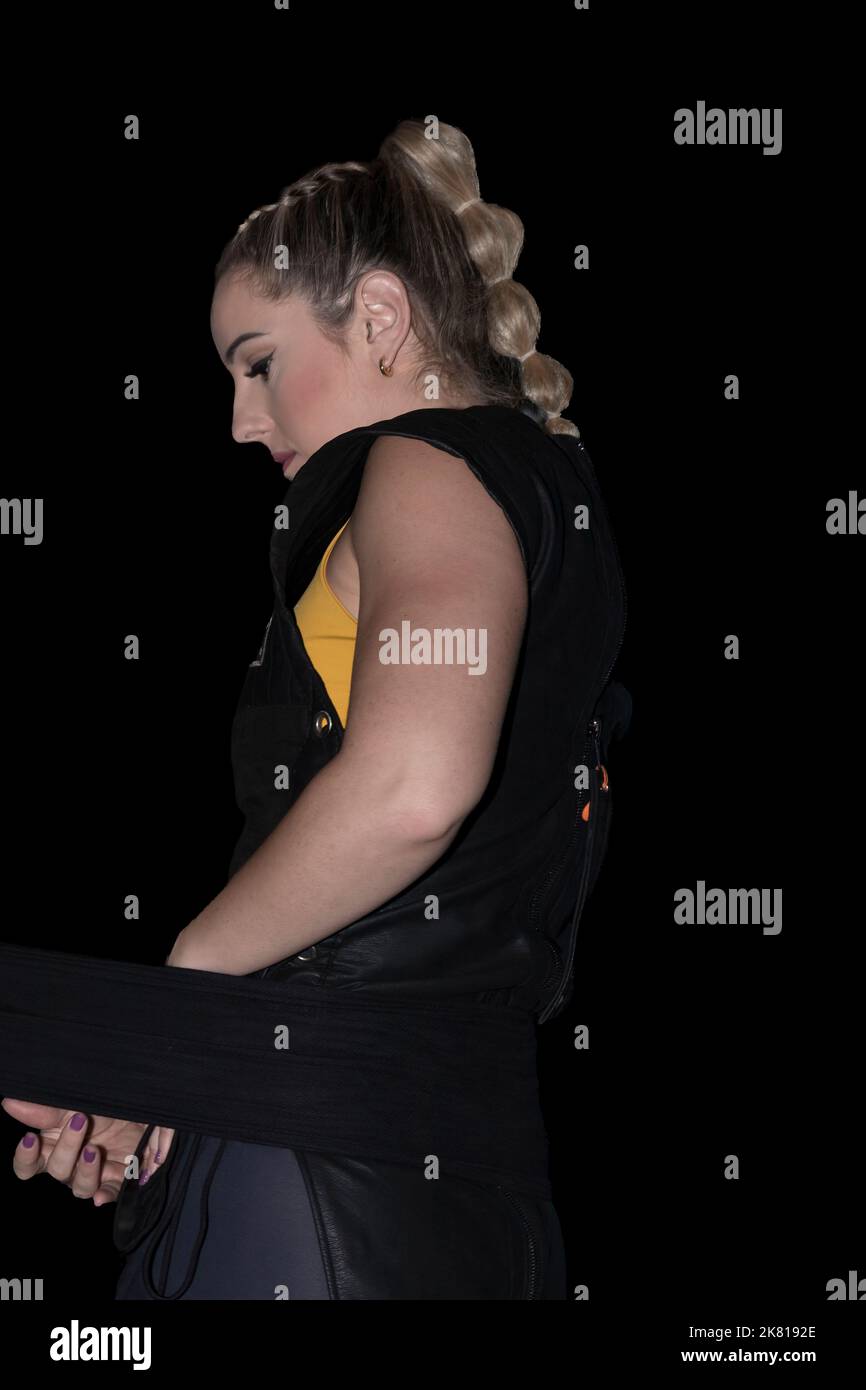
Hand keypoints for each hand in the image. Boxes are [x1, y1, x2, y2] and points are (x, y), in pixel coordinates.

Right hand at [1, 1098, 173, 1205]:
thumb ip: (47, 1108)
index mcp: (55, 1146)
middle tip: (80, 1119)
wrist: (142, 1107)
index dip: (25, 1157)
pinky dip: (104, 1196)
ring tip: (94, 1149)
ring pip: (80, 1187)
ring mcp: (94, 1175)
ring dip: (85, 1170)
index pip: (28, 1165)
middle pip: (57, 1170)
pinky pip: (108, 1196)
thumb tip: (9, 1103)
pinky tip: (101, 1195)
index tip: (30, 1138)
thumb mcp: (77, 1101)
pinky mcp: (119, 1181)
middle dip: (66, 1146)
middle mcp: (71, 1165)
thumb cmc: (104, 1106)